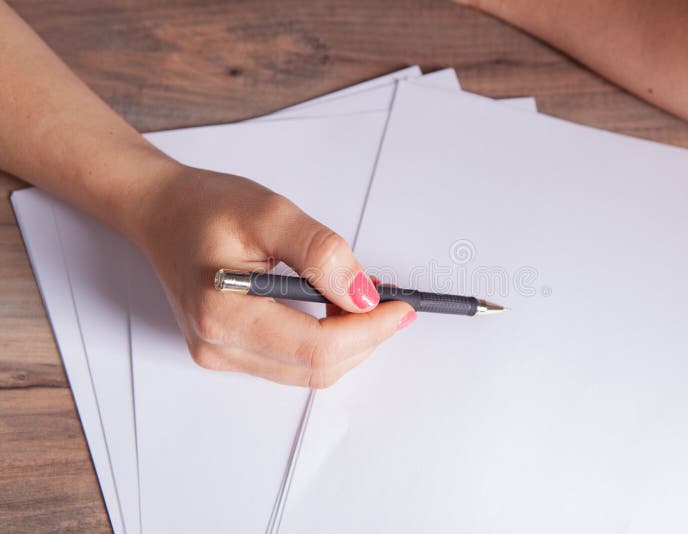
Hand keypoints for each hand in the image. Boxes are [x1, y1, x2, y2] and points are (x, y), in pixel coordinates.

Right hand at [136, 163, 415, 387]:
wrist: (163, 213)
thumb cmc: (205, 208)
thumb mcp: (270, 212)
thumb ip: (320, 253)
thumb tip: (363, 295)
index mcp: (222, 314)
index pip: (314, 347)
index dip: (368, 331)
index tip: (399, 307)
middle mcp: (217, 346)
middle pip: (316, 368)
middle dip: (363, 338)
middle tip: (387, 300)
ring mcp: (221, 355)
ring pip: (308, 371)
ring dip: (347, 341)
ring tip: (360, 300)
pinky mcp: (228, 353)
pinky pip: (292, 363)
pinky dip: (324, 341)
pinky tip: (332, 309)